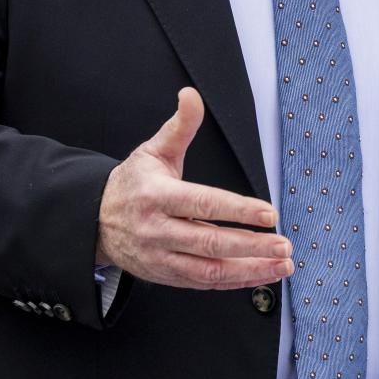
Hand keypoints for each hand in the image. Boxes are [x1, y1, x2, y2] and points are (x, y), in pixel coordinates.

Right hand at [96, 87, 293, 289]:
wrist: (95, 221)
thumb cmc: (133, 184)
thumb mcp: (153, 151)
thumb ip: (179, 126)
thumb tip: (191, 95)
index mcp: (157, 196)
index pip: (203, 204)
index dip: (238, 210)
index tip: (269, 214)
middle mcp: (157, 230)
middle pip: (210, 243)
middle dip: (251, 246)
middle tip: (283, 245)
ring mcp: (160, 257)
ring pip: (209, 270)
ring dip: (249, 270)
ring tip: (282, 264)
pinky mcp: (166, 276)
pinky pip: (204, 283)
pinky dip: (235, 281)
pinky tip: (260, 274)